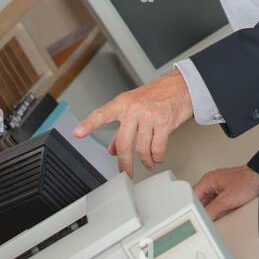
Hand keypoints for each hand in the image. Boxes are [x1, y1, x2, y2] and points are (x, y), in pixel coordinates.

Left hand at [73, 71, 193, 176]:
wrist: (181, 86)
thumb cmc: (158, 94)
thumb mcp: (134, 106)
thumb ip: (121, 128)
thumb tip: (112, 149)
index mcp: (123, 103)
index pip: (102, 114)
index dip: (88, 124)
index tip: (77, 133)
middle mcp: (134, 109)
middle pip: (124, 143)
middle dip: (124, 163)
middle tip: (126, 173)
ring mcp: (149, 115)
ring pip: (141, 148)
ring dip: (145, 160)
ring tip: (148, 163)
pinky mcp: (164, 122)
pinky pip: (157, 147)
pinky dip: (157, 157)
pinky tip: (157, 157)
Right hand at [194, 166, 258, 219]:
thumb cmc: (247, 181)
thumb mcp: (226, 200)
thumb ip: (212, 210)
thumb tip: (203, 219)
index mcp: (208, 180)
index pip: (192, 196)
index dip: (192, 209)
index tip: (194, 218)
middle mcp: (213, 183)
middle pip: (200, 201)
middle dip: (202, 211)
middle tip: (203, 221)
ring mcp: (221, 188)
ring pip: (210, 202)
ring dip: (211, 211)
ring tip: (213, 218)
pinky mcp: (228, 192)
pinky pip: (218, 203)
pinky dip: (219, 210)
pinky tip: (221, 215)